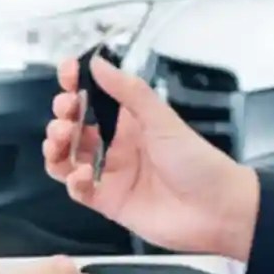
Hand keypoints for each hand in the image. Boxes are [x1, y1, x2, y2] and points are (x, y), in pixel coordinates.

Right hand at [42, 55, 260, 260]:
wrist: (216, 209)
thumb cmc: (199, 162)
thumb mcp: (162, 119)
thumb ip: (129, 91)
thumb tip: (100, 63)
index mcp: (131, 120)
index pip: (94, 96)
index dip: (76, 84)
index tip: (67, 73)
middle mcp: (118, 144)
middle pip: (74, 125)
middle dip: (62, 115)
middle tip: (66, 112)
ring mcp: (112, 172)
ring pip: (67, 156)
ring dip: (56, 146)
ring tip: (61, 139)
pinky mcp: (108, 201)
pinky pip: (77, 189)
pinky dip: (72, 180)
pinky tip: (82, 174)